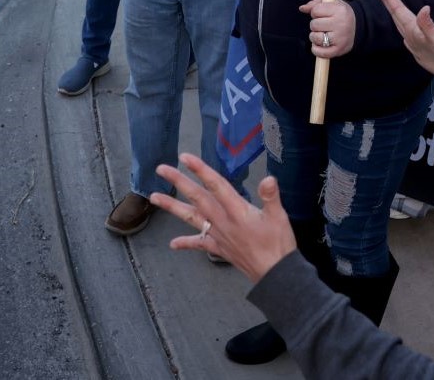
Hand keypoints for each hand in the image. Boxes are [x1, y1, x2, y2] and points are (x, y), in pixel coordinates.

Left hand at [152, 152, 296, 283]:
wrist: (274, 274)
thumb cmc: (278, 244)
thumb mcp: (279, 218)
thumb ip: (271, 197)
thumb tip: (268, 178)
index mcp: (237, 211)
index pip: (216, 185)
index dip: (201, 170)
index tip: (185, 158)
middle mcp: (223, 221)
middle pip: (197, 197)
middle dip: (179, 182)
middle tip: (161, 169)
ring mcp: (218, 235)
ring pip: (191, 217)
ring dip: (172, 206)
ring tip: (154, 197)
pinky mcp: (218, 248)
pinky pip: (199, 243)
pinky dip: (186, 243)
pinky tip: (173, 244)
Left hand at [299, 0, 355, 56]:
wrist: (358, 27)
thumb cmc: (341, 14)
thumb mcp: (332, 4)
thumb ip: (315, 4)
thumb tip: (302, 8)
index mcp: (339, 10)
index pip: (315, 11)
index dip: (315, 12)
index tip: (322, 14)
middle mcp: (341, 24)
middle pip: (314, 24)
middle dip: (315, 24)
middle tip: (323, 25)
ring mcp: (340, 38)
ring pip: (315, 37)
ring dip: (314, 36)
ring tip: (322, 33)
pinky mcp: (338, 50)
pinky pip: (320, 52)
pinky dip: (316, 49)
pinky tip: (320, 44)